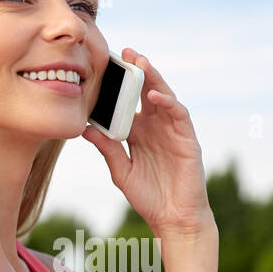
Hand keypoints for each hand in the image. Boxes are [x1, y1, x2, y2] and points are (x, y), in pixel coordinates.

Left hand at [81, 48, 215, 238]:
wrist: (173, 219)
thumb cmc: (149, 197)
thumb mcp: (121, 171)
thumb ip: (107, 148)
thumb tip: (85, 127)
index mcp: (139, 132)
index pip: (128, 102)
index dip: (119, 85)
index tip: (104, 67)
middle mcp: (156, 127)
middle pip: (146, 92)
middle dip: (137, 71)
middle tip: (124, 52)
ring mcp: (173, 131)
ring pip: (164, 97)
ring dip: (154, 78)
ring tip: (141, 62)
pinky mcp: (188, 139)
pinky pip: (179, 115)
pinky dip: (168, 102)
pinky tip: (155, 95)